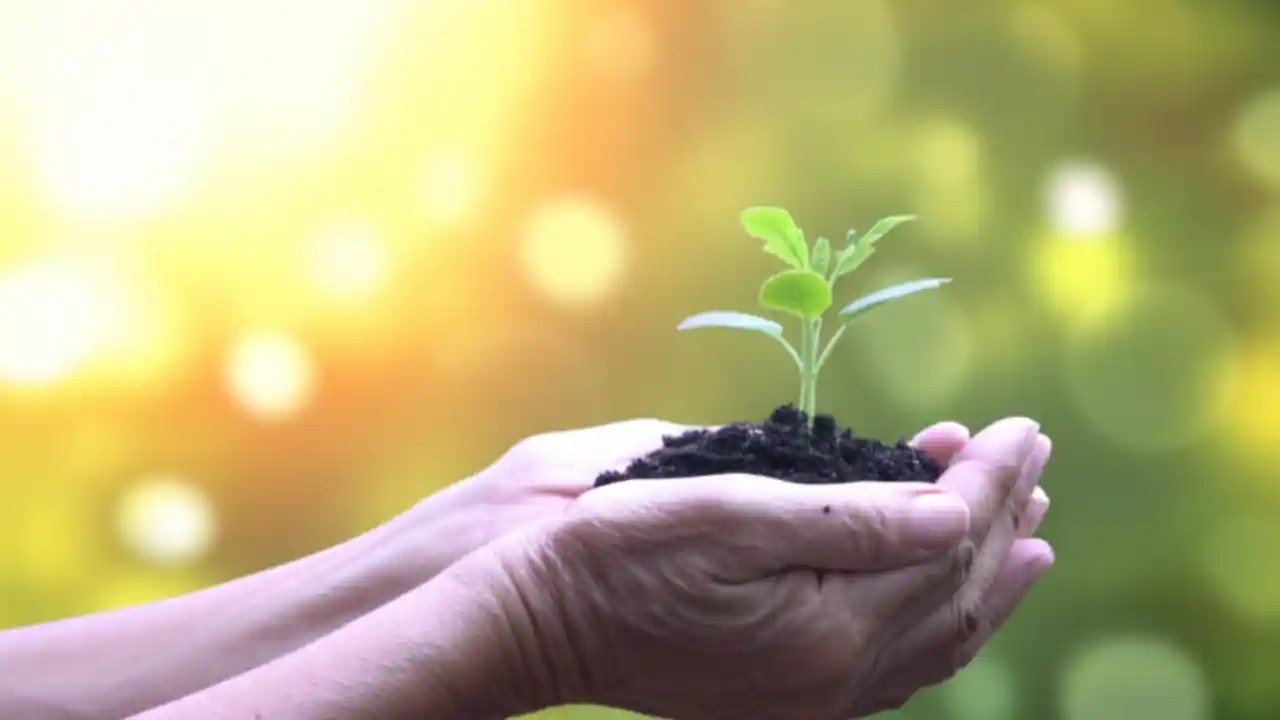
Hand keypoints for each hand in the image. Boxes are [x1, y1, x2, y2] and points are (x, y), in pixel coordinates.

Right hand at [480, 419, 1040, 718]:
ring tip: (1029, 529)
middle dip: (1002, 517)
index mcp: (827, 629)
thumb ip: (848, 521)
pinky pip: (900, 667)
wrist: (539, 625)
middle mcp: (836, 678)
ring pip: (938, 639)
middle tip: (1034, 455)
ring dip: (987, 577)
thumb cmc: (617, 554)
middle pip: (954, 593)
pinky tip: (953, 593)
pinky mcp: (792, 698)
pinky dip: (943, 621)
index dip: (987, 480)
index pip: (942, 543)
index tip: (1018, 425)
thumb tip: (953, 511)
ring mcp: (815, 698)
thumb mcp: (725, 515)